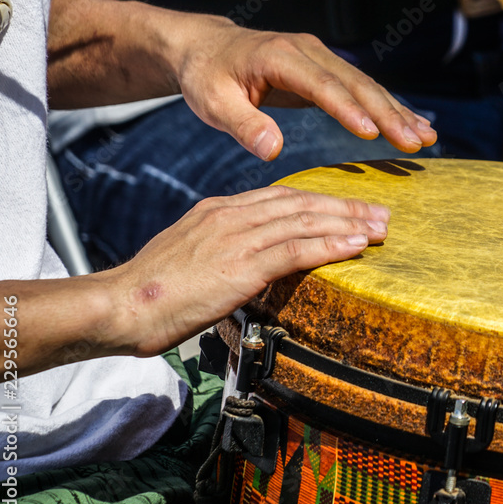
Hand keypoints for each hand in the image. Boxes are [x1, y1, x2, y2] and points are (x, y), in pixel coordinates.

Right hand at [102, 186, 389, 356]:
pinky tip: (355, 245)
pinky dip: (329, 245)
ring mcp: (236, 238)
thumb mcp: (192, 258)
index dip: (322, 202)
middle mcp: (231, 216)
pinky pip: (294, 250)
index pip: (283, 198)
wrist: (121, 305)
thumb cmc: (153, 293)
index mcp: (220, 210)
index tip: (351, 208)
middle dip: (346, 208)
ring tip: (381, 228)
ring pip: (304, 222)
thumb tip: (254, 264)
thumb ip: (226, 252)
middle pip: (302, 204)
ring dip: (348, 223)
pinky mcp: (239, 265)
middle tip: (382, 213)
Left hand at [173, 15, 436, 159]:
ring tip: (427, 137)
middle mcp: (308, 50)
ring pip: (367, 86)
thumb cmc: (207, 76)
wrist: (207, 47)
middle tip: (416, 141)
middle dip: (389, 113)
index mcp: (280, 56)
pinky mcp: (328, 69)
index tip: (372, 132)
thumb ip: (242, 124)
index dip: (347, 109)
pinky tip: (411, 126)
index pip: (321, 85)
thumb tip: (272, 150)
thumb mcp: (212, 102)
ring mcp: (321, 57)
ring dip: (398, 112)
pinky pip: (362, 90)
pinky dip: (388, 109)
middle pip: (356, 84)